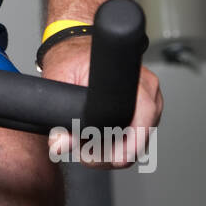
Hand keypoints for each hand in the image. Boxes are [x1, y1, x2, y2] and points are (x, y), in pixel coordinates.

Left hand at [40, 37, 162, 168]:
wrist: (75, 49)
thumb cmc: (72, 58)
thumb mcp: (59, 80)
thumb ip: (56, 112)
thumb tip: (60, 144)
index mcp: (136, 79)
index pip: (144, 121)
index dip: (126, 145)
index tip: (107, 157)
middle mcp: (148, 91)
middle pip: (140, 140)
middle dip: (110, 154)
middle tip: (84, 153)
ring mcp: (148, 103)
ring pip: (137, 144)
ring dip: (111, 152)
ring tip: (85, 145)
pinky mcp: (142, 112)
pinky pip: (133, 139)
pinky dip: (115, 145)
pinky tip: (95, 141)